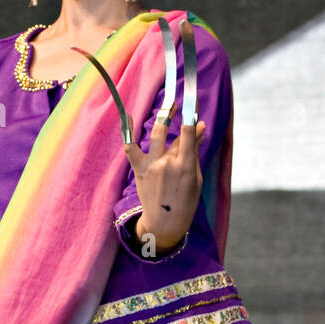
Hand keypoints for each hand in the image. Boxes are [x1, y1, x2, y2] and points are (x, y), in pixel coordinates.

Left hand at [124, 22, 205, 254]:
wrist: (165, 224)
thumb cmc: (185, 201)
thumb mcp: (194, 176)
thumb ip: (193, 150)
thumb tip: (198, 126)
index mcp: (184, 166)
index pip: (187, 133)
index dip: (189, 115)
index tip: (192, 100)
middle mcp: (166, 164)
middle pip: (169, 131)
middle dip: (172, 112)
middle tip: (177, 99)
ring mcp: (151, 167)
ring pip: (154, 135)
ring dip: (160, 118)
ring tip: (166, 107)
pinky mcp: (139, 171)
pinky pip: (131, 148)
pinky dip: (128, 132)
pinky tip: (126, 116)